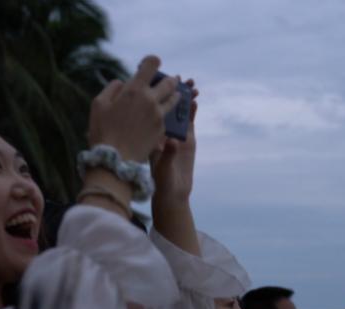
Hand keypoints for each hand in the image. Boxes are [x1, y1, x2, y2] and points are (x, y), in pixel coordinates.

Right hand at [88, 55, 179, 162]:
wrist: (115, 161)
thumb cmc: (102, 132)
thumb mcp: (98, 105)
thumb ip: (112, 88)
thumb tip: (122, 83)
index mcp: (135, 89)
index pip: (152, 63)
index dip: (151, 62)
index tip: (146, 67)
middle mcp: (151, 99)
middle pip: (170, 81)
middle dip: (167, 79)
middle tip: (163, 82)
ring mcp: (159, 115)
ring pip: (174, 99)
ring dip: (173, 95)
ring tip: (169, 95)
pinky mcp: (162, 130)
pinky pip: (168, 116)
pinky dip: (166, 113)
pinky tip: (160, 116)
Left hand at [150, 79, 198, 201]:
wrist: (172, 193)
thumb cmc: (161, 181)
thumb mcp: (162, 167)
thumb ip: (167, 154)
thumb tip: (172, 142)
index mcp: (149, 134)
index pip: (151, 110)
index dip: (155, 95)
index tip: (159, 82)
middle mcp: (160, 132)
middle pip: (166, 106)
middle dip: (172, 92)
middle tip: (179, 78)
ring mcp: (174, 135)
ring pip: (178, 111)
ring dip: (184, 99)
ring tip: (192, 87)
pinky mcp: (187, 140)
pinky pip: (188, 122)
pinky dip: (191, 112)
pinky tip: (195, 101)